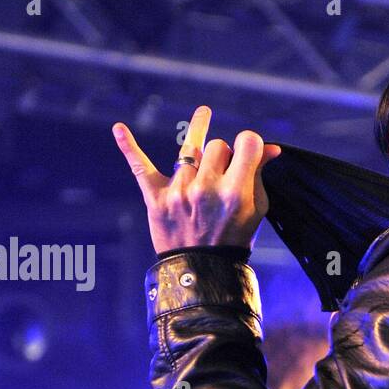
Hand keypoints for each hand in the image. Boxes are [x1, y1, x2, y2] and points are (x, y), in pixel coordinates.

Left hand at [112, 105, 281, 254]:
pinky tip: (118, 128)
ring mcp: (179, 192)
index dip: (249, 143)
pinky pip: (140, 166)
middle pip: (217, 145)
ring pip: (190, 149)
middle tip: (223, 176)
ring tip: (204, 118)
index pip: (246, 143)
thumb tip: (270, 147)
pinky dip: (129, 146)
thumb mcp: (255, 209)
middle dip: (223, 156)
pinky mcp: (156, 197)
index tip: (248, 150)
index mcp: (236, 193)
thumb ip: (259, 175)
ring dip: (199, 154)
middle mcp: (206, 190)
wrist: (202, 270)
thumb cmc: (234, 236)